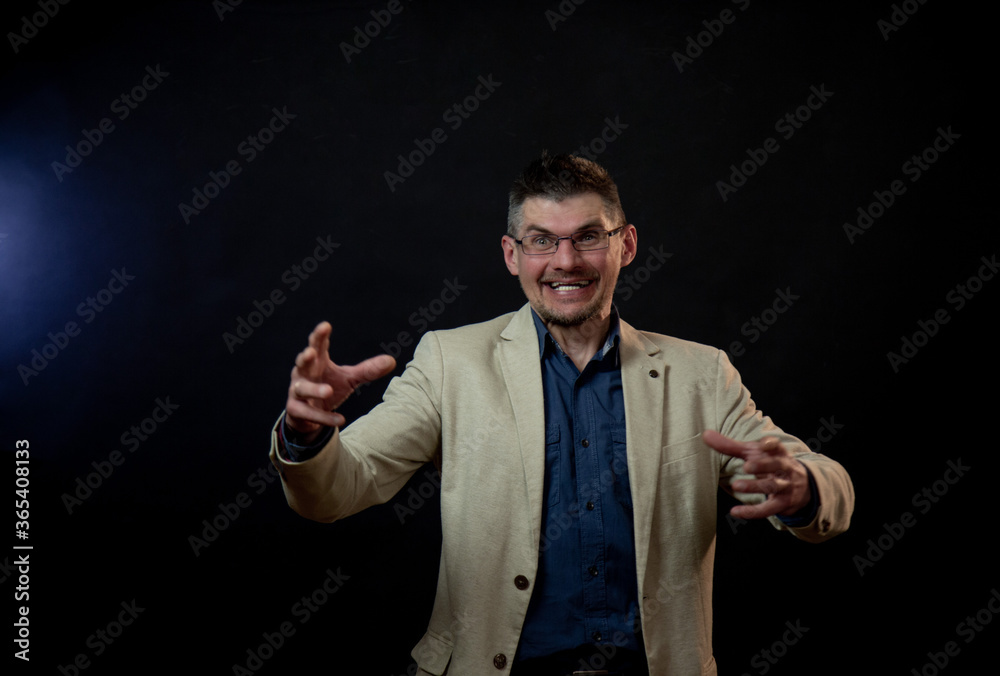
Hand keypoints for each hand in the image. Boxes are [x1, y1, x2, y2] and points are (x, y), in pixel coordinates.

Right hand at [284, 321, 395, 441]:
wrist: (309, 415)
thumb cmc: (328, 387)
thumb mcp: (349, 379)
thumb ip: (367, 370)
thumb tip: (391, 361)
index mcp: (317, 362)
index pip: (317, 345)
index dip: (319, 336)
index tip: (325, 326)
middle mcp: (303, 374)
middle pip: (302, 362)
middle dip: (305, 357)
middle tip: (310, 352)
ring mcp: (297, 392)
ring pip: (302, 389)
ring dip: (315, 389)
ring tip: (329, 391)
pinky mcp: (296, 410)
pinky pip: (308, 413)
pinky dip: (324, 417)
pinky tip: (340, 420)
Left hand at [702, 430, 811, 518]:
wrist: (800, 487)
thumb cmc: (769, 464)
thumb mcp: (752, 454)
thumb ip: (730, 446)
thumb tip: (705, 434)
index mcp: (777, 453)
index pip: (777, 446)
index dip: (771, 445)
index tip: (763, 444)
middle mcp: (784, 468)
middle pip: (776, 465)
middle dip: (763, 466)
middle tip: (747, 466)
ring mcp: (785, 486)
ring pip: (773, 487)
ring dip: (755, 486)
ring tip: (736, 486)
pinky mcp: (782, 504)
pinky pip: (768, 509)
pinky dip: (752, 512)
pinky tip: (735, 512)